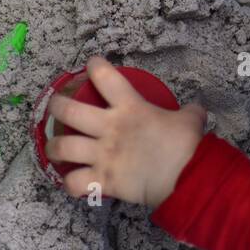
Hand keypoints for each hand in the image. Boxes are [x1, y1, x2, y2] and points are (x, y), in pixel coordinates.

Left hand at [47, 57, 206, 208]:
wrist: (187, 178)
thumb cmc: (187, 146)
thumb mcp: (190, 120)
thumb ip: (189, 113)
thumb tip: (196, 110)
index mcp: (130, 108)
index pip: (105, 76)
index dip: (95, 66)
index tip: (91, 65)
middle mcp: (109, 128)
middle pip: (68, 111)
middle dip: (56, 106)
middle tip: (55, 107)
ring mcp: (102, 155)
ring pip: (62, 147)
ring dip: (54, 147)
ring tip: (54, 148)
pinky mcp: (102, 180)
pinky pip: (74, 183)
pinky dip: (70, 184)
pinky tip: (72, 182)